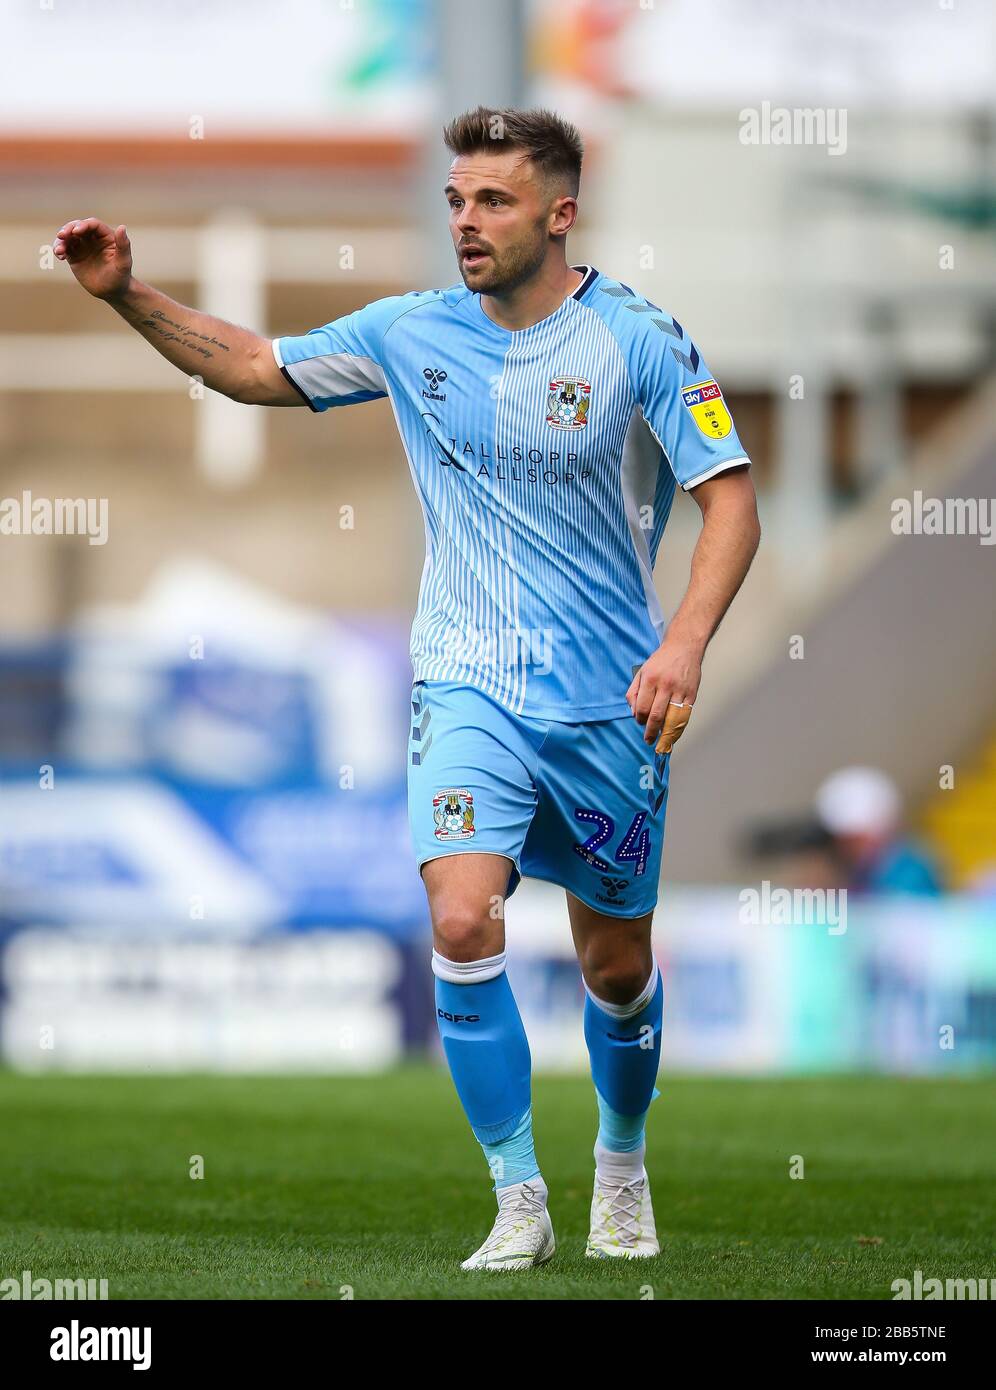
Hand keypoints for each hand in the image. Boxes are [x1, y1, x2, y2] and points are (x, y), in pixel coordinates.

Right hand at [53, 218, 132, 300]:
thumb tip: (122, 227)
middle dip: (68, 229)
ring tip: (59, 251)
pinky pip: (64, 248)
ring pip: (68, 237)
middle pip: (78, 226)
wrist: (112, 292)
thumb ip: (123, 245)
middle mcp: (93, 238)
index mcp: (106, 236)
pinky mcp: (74, 255)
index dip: (83, 225)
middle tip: (61, 235)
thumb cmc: (121, 277)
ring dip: (61, 240)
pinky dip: (59, 249)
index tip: (76, 231)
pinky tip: (59, 255)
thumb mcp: (124, 262)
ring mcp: (82, 246)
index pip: (93, 224)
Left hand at [626, 637, 700, 751]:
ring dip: (666, 733)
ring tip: (661, 742)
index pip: (642, 707)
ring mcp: (680, 690)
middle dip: (651, 732)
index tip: (640, 722)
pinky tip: (674, 733)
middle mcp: (666, 685)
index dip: (640, 719)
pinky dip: (679, 727)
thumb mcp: (642, 672)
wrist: (684, 647)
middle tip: (648, 740)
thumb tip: (633, 712)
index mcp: (651, 679)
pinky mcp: (692, 694)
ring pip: (672, 718)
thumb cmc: (661, 660)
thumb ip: (634, 692)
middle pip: (657, 715)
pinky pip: (685, 715)